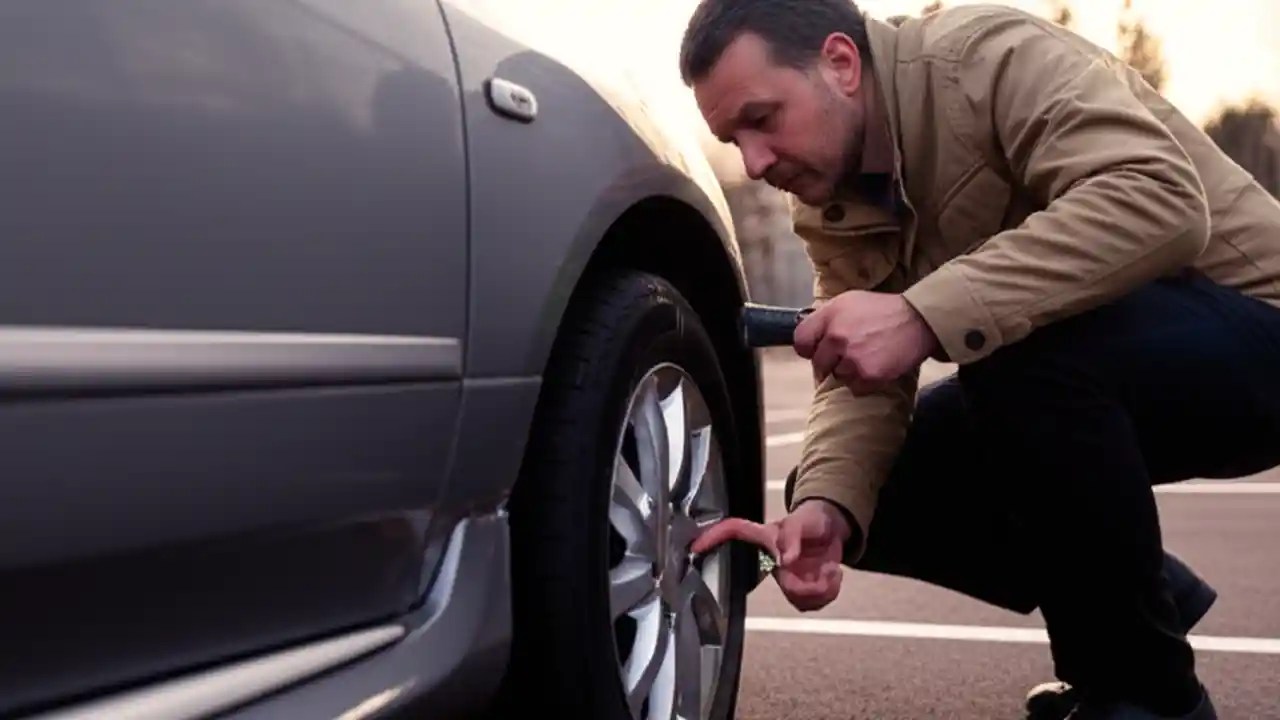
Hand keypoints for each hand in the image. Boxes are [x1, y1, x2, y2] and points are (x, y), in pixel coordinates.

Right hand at [690, 500, 852, 611]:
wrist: (833, 531)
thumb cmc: (813, 520)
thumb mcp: (805, 520)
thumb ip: (792, 536)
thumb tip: (785, 559)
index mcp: (765, 538)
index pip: (733, 532)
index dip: (712, 538)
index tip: (695, 547)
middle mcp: (771, 560)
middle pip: (784, 584)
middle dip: (810, 583)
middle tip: (827, 569)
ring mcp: (784, 577)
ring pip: (799, 599)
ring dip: (823, 588)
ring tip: (830, 570)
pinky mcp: (799, 590)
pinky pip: (811, 605)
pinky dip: (830, 592)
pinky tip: (831, 576)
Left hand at [795, 291, 937, 394]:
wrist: (917, 321)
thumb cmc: (881, 311)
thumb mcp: (848, 301)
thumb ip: (825, 318)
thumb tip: (811, 339)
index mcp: (829, 317)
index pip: (800, 342)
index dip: (809, 349)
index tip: (819, 350)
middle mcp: (836, 338)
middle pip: (819, 364)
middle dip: (831, 362)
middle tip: (850, 354)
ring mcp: (851, 359)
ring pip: (838, 377)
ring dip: (849, 372)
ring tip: (867, 357)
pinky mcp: (867, 376)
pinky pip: (854, 388)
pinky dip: (864, 382)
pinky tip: (875, 366)